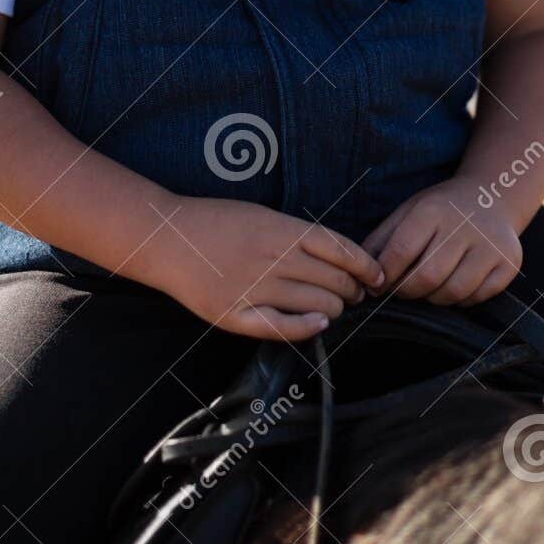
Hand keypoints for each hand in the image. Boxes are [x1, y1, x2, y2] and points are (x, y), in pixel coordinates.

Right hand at [148, 197, 384, 340]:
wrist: (165, 238)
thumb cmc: (216, 222)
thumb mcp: (262, 215)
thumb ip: (298, 235)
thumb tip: (338, 257)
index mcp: (281, 230)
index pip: (341, 249)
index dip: (366, 266)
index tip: (377, 276)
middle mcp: (272, 258)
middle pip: (334, 281)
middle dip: (353, 291)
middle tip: (356, 295)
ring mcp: (253, 288)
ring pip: (316, 306)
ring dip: (334, 309)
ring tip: (334, 308)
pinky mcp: (234, 314)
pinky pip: (281, 328)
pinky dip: (307, 328)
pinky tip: (318, 324)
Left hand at [361, 178, 521, 306]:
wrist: (493, 196)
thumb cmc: (442, 209)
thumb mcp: (409, 211)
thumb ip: (382, 240)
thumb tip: (362, 275)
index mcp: (433, 210)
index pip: (402, 251)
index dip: (386, 274)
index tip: (378, 284)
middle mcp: (465, 225)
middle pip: (428, 277)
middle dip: (407, 291)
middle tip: (402, 290)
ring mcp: (491, 245)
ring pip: (454, 292)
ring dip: (434, 298)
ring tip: (428, 288)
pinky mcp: (509, 262)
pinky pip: (478, 297)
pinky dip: (461, 299)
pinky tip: (454, 285)